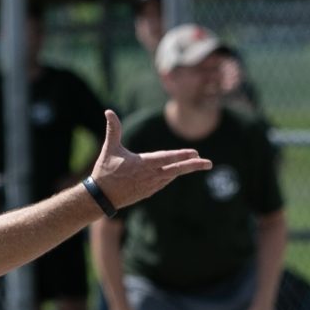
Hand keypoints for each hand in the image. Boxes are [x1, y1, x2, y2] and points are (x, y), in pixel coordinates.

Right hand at [84, 110, 211, 211]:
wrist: (101, 198)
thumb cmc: (104, 172)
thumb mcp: (109, 148)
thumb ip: (113, 129)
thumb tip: (108, 111)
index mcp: (143, 164)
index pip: (167, 159)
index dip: (182, 156)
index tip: (196, 153)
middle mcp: (150, 176)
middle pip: (176, 170)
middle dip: (194, 166)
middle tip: (209, 163)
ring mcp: (150, 186)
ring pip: (172, 176)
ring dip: (184, 170)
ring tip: (196, 163)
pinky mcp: (148, 192)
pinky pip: (165, 182)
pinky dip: (172, 176)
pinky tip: (177, 172)